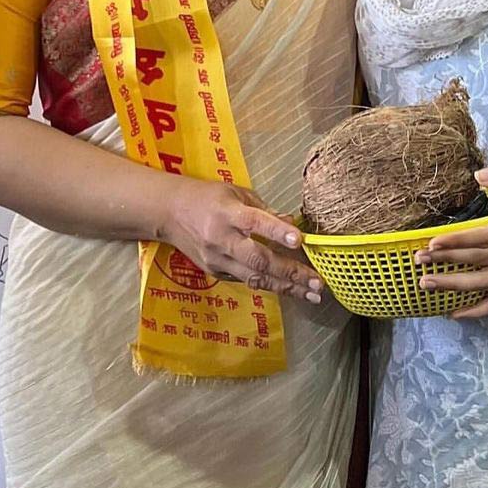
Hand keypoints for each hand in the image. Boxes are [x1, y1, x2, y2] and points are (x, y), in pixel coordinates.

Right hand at [162, 176, 322, 303]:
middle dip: (291, 273)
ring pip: (255, 278)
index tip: (300, 241)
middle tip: (318, 282)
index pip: (256, 223)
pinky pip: (247, 280)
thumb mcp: (236, 193)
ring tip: (312, 294)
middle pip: (259, 260)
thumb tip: (292, 222)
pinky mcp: (216, 272)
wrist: (169, 213)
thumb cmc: (208, 198)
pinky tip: (291, 289)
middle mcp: (222, 239)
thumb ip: (264, 210)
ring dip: (286, 287)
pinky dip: (270, 285)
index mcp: (228, 213)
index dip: (278, 232)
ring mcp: (217, 259)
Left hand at [414, 161, 487, 318]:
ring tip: (427, 284)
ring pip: (487, 284)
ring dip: (456, 286)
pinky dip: (479, 308)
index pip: (486, 237)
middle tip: (418, 261)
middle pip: (482, 261)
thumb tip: (478, 177)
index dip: (459, 241)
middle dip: (448, 262)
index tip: (433, 243)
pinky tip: (455, 312)